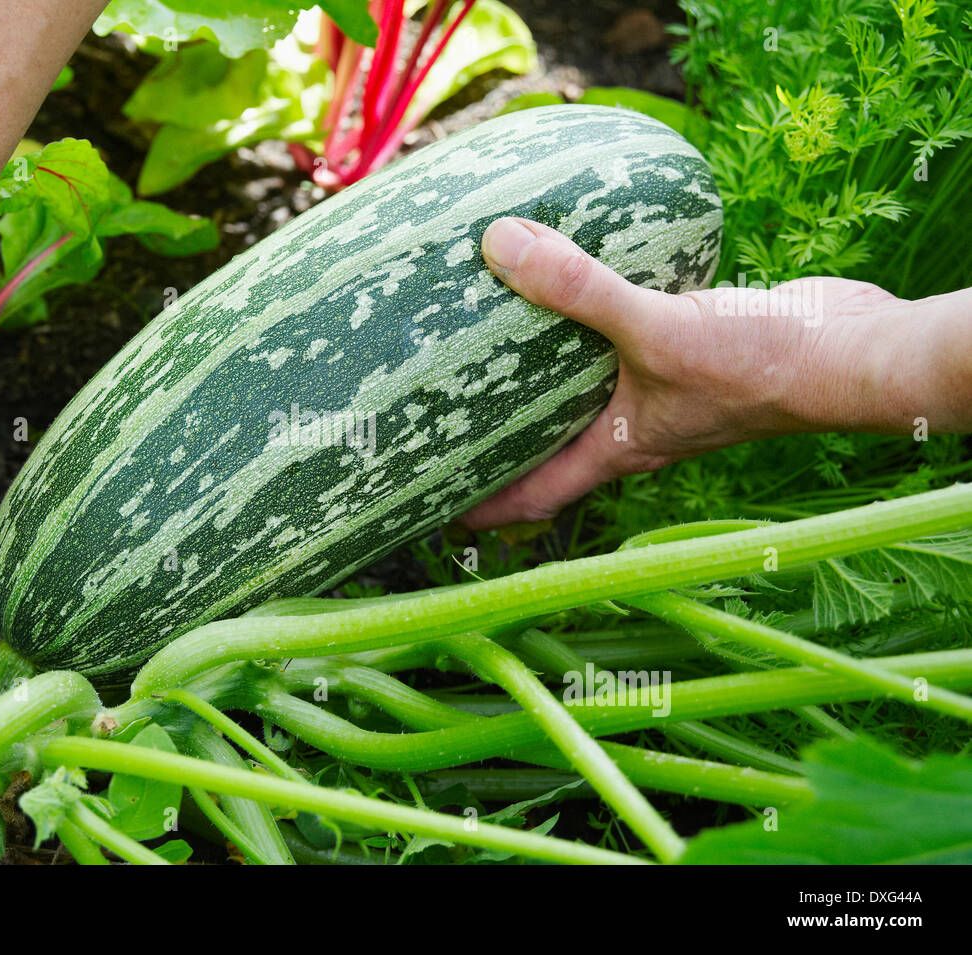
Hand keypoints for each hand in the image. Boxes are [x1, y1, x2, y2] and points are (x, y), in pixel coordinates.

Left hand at [462, 217, 930, 529]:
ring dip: (539, 370)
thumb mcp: (656, 329)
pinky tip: (568, 278)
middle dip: (496, 435)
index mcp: (614, 448)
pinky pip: (619, 338)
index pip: (531, 496)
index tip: (430, 502)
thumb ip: (580, 290)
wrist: (850, 349)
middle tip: (438, 410)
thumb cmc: (760, 366)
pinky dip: (588, 318)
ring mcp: (657, 388)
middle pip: (547, 443)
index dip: (480, 505)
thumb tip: (499, 244)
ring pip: (581, 388)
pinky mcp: (683, 347)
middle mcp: (630, 426)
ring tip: (485, 339)